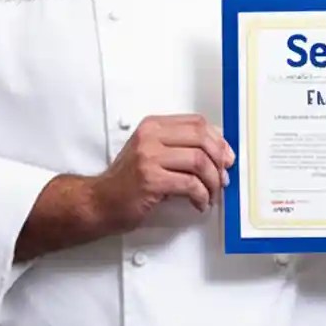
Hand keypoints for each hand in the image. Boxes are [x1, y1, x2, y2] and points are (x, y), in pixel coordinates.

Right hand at [90, 114, 234, 233]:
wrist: (100, 202)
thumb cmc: (126, 181)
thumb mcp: (151, 153)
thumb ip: (178, 146)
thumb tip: (216, 149)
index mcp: (153, 126)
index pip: (196, 122)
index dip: (218, 140)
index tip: (226, 156)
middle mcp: (151, 137)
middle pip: (201, 139)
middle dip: (219, 160)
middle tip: (223, 178)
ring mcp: (149, 157)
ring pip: (199, 161)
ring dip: (212, 181)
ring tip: (212, 193)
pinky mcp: (151, 180)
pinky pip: (190, 184)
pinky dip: (201, 195)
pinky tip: (199, 202)